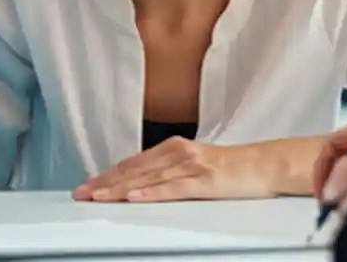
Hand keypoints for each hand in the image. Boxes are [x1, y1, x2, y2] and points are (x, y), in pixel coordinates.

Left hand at [72, 138, 272, 202]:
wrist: (264, 164)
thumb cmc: (231, 168)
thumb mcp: (194, 165)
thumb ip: (169, 172)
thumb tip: (141, 184)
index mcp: (173, 148)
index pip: (132, 163)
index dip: (107, 175)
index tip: (88, 185)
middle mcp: (178, 153)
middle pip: (134, 170)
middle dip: (105, 182)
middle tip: (82, 193)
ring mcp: (190, 166)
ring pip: (147, 179)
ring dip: (119, 189)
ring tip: (98, 196)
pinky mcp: (204, 181)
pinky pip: (173, 188)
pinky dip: (151, 193)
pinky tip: (134, 198)